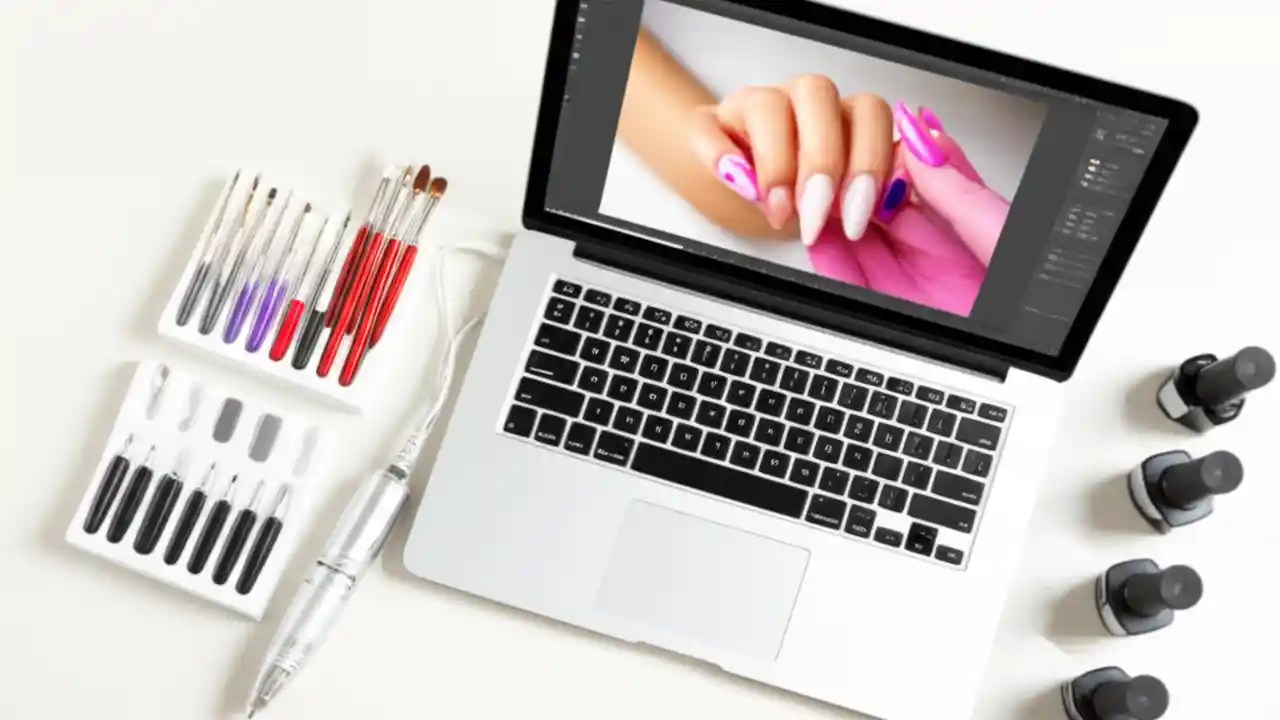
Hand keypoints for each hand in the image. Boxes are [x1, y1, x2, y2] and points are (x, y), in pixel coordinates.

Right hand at [688, 77, 895, 244]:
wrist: (747, 202)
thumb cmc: (807, 204)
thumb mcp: (851, 206)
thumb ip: (879, 192)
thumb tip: (906, 187)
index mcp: (846, 116)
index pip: (869, 111)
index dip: (871, 159)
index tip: (865, 213)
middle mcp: (802, 103)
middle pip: (818, 95)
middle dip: (823, 162)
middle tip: (820, 216)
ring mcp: (752, 109)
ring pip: (768, 105)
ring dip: (777, 162)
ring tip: (780, 211)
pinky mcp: (707, 128)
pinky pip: (707, 129)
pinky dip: (722, 158)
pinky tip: (741, 186)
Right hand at [807, 105, 1010, 315]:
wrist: (1019, 361)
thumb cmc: (1026, 308)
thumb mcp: (996, 234)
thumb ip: (960, 191)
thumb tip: (923, 140)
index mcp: (964, 225)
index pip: (912, 178)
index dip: (884, 159)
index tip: (864, 144)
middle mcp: (932, 252)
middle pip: (875, 206)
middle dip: (849, 185)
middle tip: (828, 169)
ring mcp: (905, 284)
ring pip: (854, 240)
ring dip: (830, 217)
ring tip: (813, 196)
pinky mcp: (885, 315)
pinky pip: (845, 284)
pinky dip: (826, 259)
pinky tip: (814, 235)